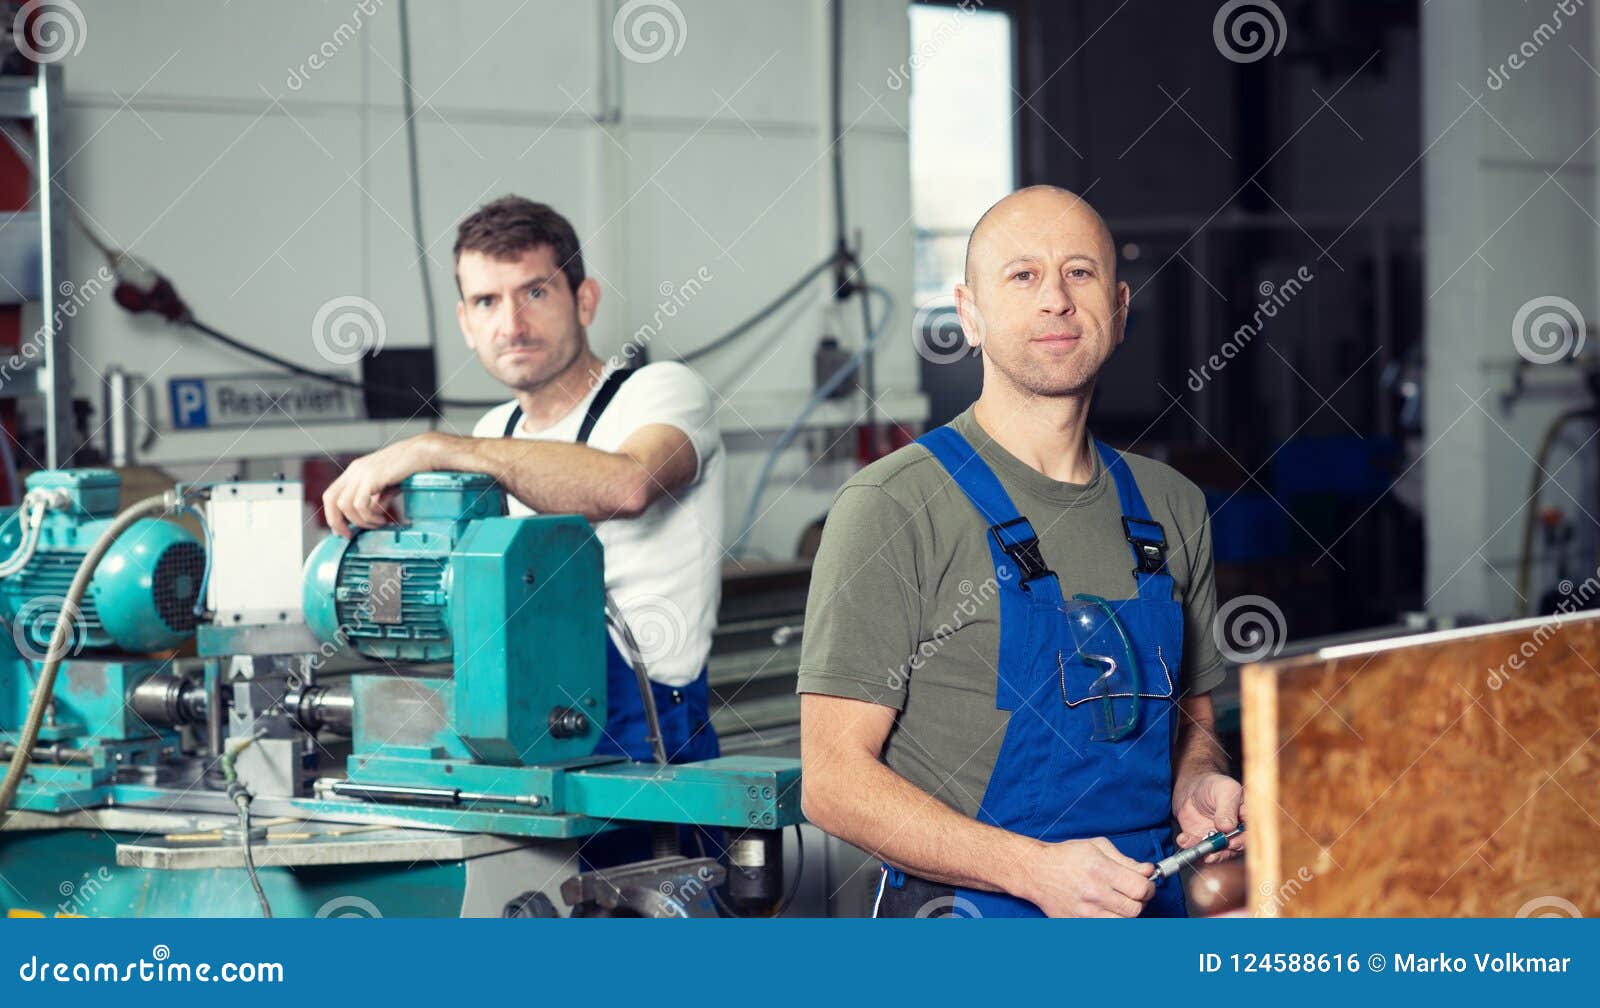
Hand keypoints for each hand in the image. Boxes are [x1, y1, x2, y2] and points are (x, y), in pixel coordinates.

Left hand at [321, 434, 440, 536]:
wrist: (422, 453)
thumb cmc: (409, 466)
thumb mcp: (388, 484)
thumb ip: (378, 498)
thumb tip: (373, 513)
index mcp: (356, 470)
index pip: (332, 494)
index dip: (333, 514)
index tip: (343, 529)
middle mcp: (355, 470)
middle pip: (330, 499)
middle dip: (336, 521)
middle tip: (349, 535)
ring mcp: (362, 473)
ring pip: (345, 505)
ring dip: (360, 521)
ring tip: (377, 524)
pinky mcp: (372, 478)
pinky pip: (360, 505)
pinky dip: (369, 517)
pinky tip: (382, 519)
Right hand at [1020, 836, 1155, 917]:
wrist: (1036, 871)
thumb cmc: (1066, 857)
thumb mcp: (1098, 847)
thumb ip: (1126, 861)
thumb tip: (1149, 871)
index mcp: (1100, 869)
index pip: (1140, 889)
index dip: (1149, 887)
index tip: (1145, 885)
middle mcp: (1094, 893)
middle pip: (1135, 909)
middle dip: (1139, 901)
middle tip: (1132, 894)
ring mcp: (1085, 912)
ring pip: (1123, 923)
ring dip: (1126, 914)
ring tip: (1118, 902)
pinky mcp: (1077, 924)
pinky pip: (1106, 930)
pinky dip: (1111, 922)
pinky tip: (1106, 911)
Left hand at [1172, 772, 1245, 863]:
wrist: (1192, 786)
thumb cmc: (1214, 785)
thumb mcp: (1224, 790)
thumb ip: (1227, 808)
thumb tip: (1228, 827)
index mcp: (1246, 819)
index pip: (1249, 835)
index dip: (1241, 841)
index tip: (1231, 843)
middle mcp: (1235, 833)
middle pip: (1233, 849)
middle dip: (1221, 852)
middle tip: (1211, 853)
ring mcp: (1219, 839)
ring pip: (1215, 852)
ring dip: (1204, 852)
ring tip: (1194, 846)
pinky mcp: (1202, 841)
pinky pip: (1198, 849)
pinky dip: (1190, 847)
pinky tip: (1183, 839)